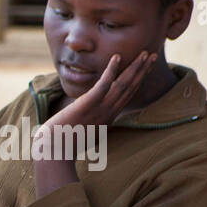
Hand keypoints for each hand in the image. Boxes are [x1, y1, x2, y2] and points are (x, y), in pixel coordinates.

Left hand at [41, 51, 156, 136]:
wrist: (53, 153)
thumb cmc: (62, 144)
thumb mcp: (81, 133)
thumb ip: (88, 125)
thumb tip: (86, 120)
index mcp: (107, 119)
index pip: (127, 96)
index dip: (138, 81)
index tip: (145, 69)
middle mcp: (108, 114)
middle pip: (130, 88)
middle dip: (142, 71)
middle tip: (153, 55)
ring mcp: (99, 110)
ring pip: (123, 85)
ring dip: (135, 67)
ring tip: (145, 53)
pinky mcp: (87, 106)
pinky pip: (103, 85)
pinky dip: (111, 71)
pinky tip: (116, 56)